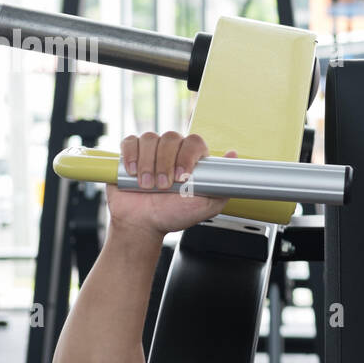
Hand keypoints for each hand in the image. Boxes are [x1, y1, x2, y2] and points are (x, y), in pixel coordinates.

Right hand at [105, 131, 235, 236]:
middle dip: (166, 163)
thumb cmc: (174, 215)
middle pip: (171, 138)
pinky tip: (132, 173)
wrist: (144, 224)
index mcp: (191, 159)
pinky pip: (131, 142)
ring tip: (148, 186)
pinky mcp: (131, 154)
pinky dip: (131, 155)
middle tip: (163, 186)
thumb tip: (232, 155)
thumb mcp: (205, 206)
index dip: (187, 156)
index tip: (182, 178)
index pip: (194, 142)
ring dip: (148, 164)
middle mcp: (172, 151)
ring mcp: (151, 151)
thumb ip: (222, 184)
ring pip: (150, 139)